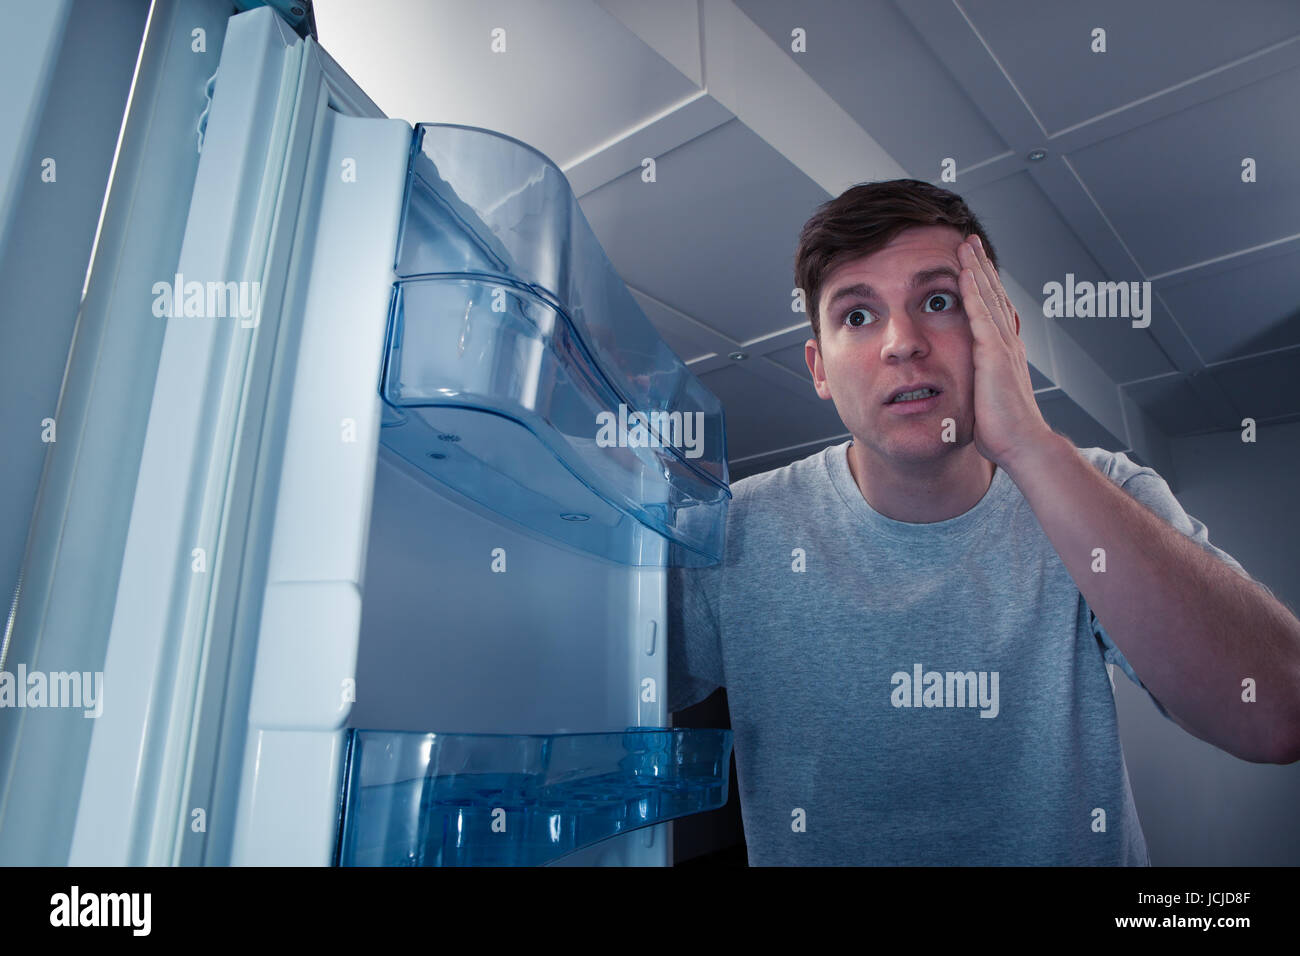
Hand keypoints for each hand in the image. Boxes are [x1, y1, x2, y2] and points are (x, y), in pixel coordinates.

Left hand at [957, 235, 1053, 470]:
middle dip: (981, 266)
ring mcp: (1003, 346)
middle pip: (993, 295)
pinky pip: (982, 314)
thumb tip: (968, 387)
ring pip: (989, 297)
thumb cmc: (1003, 431)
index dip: (983, 286)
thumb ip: (978, 385)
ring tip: (966, 244)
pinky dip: (973, 291)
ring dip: (977, 268)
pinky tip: (964, 272)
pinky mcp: (995, 354)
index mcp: (1004, 353)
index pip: (993, 310)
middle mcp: (1008, 343)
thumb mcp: (986, 399)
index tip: (973, 265)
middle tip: (970, 241)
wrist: (1023, 445)